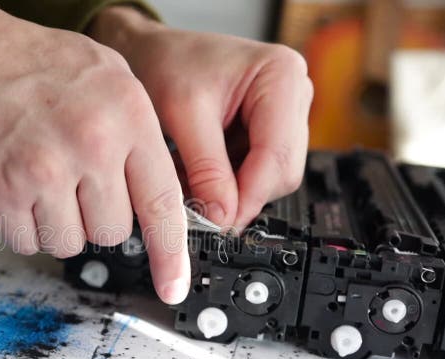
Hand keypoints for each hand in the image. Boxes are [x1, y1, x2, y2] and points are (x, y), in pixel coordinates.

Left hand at [90, 7, 312, 230]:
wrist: (151, 51)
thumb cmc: (168, 62)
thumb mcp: (183, 114)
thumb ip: (206, 168)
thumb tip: (223, 217)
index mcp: (281, 76)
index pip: (277, 154)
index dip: (249, 196)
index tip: (220, 221)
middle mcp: (293, 94)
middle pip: (281, 171)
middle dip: (240, 194)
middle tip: (199, 208)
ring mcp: (283, 115)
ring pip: (270, 177)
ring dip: (230, 190)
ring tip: (189, 180)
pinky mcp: (267, 132)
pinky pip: (255, 172)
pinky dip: (225, 182)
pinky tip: (197, 173)